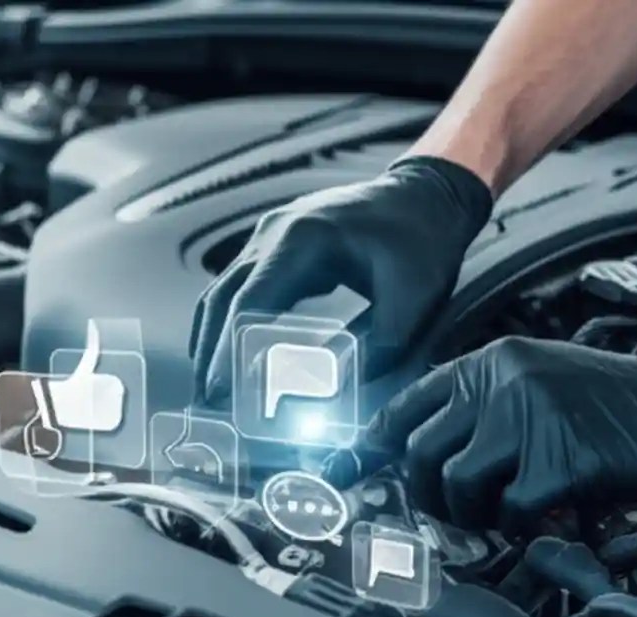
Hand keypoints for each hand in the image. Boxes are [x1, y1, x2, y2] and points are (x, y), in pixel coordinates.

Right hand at [190, 156, 492, 400]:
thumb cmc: (425, 241)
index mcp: (305, 239)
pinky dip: (229, 322)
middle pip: (224, 298)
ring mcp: (271, 233)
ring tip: (212, 389)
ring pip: (224, 291)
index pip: (251, 302)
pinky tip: (231, 356)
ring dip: (214, 339)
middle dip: (212, 353)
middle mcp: (276, 231)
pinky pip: (240, 285)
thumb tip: (336, 394)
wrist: (428, 194)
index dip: (230, 350)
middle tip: (208, 402)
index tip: (219, 391)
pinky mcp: (277, 243)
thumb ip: (377, 348)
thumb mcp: (414, 300)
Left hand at [360, 331, 636, 532]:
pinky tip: (544, 512)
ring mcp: (529, 420)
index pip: (405, 406)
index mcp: (490, 363)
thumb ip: (483, 407)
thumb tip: (426, 452)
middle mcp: (501, 384)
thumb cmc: (614, 399)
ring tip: (506, 510)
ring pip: (456, 487)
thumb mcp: (538, 381)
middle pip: (419, 454)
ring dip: (474, 514)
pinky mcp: (561, 461)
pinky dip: (520, 525)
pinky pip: (509, 512)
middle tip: (458, 509)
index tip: (349, 474)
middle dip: (430, 495)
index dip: (371, 447)